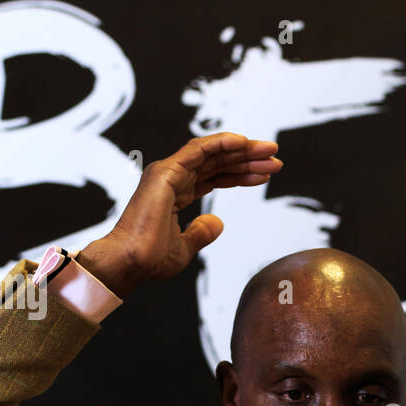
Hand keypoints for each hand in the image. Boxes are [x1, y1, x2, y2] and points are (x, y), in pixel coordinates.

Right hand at [78, 132, 281, 296]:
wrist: (131, 263)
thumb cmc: (150, 260)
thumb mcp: (186, 248)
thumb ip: (202, 233)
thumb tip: (217, 223)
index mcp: (176, 193)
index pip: (214, 177)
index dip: (240, 174)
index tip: (265, 175)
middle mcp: (173, 178)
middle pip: (217, 162)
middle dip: (247, 159)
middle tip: (275, 159)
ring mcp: (168, 173)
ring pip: (211, 153)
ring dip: (241, 149)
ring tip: (269, 151)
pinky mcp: (166, 172)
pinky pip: (198, 150)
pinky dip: (221, 143)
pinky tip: (244, 142)